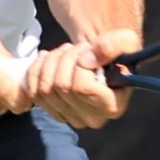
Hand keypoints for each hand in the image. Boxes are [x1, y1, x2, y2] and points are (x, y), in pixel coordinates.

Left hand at [23, 28, 139, 128]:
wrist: (102, 59)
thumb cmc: (116, 52)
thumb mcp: (126, 41)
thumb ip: (112, 46)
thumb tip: (87, 61)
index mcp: (111, 106)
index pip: (81, 87)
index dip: (79, 62)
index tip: (88, 50)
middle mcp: (91, 118)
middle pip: (61, 86)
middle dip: (64, 58)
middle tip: (75, 47)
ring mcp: (70, 118)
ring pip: (44, 89)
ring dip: (50, 62)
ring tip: (64, 52)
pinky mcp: (53, 112)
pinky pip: (33, 92)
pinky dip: (36, 71)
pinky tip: (47, 59)